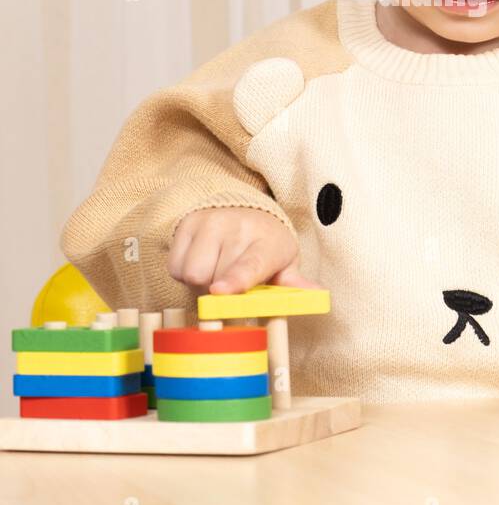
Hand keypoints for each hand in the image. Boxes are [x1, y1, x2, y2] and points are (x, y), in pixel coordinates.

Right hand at [167, 206, 322, 295]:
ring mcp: (210, 223)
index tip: (220, 292)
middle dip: (219, 293)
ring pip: (190, 273)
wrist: (244, 211)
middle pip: (212, 279)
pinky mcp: (188, 223)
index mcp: (267, 242)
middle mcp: (238, 228)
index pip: (250, 264)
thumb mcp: (285, 263)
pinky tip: (202, 261)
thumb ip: (294, 283)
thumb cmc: (266, 246)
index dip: (235, 280)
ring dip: (199, 282)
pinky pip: (175, 265)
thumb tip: (317, 294)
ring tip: (216, 271)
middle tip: (230, 285)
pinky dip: (183, 272)